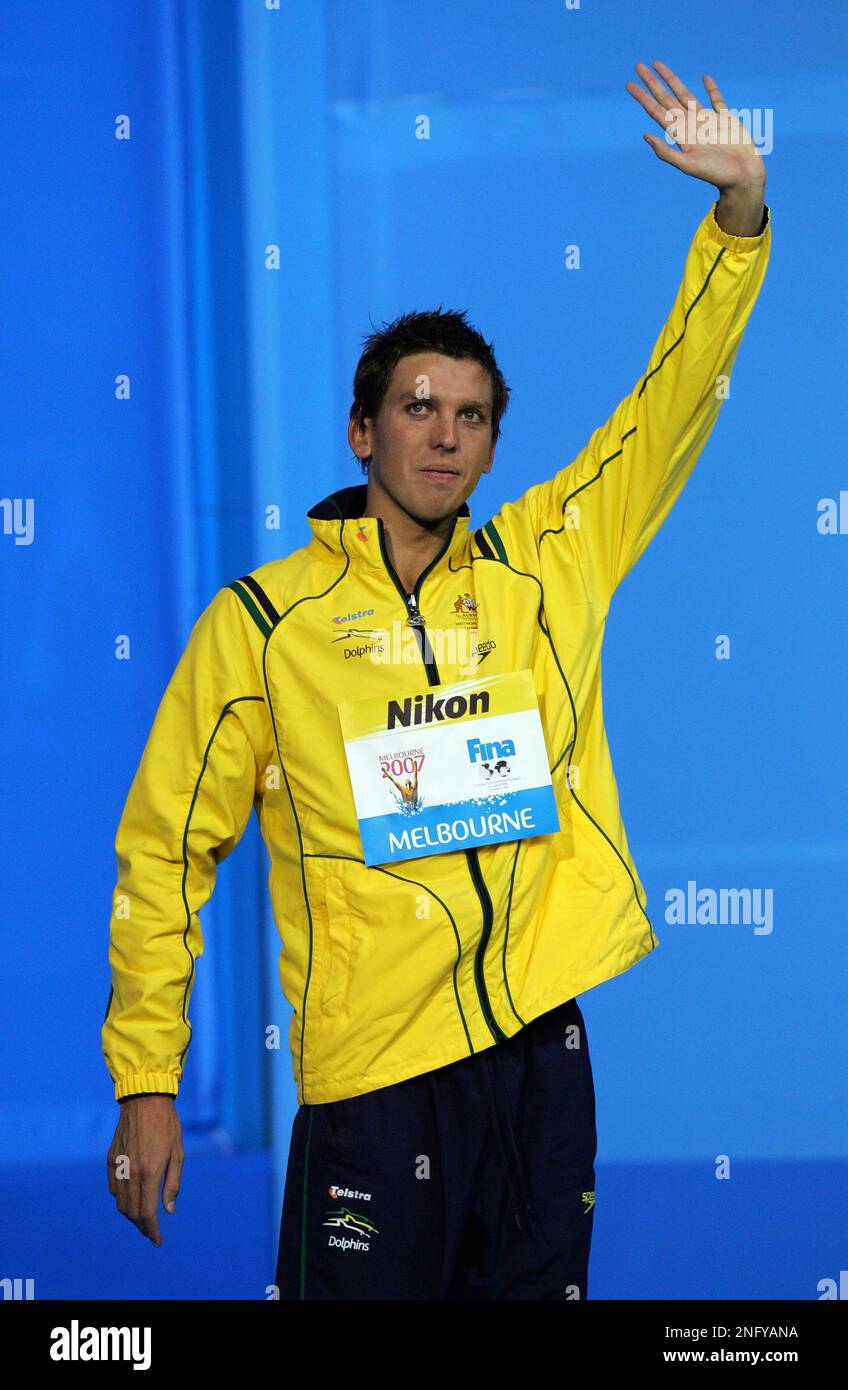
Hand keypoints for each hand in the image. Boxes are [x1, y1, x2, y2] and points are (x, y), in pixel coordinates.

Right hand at [107, 1095, 182, 1246]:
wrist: (144, 1100)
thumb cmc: (167, 1125)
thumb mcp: (178, 1153)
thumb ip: (172, 1183)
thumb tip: (169, 1210)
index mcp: (149, 1173)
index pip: (148, 1213)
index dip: (152, 1231)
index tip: (157, 1241)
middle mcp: (131, 1173)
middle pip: (132, 1213)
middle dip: (142, 1227)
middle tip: (152, 1232)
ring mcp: (118, 1167)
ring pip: (121, 1203)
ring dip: (131, 1215)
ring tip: (143, 1217)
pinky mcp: (110, 1160)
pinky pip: (113, 1188)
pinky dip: (122, 1199)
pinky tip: (132, 1198)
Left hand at [626, 61, 765, 193]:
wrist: (743, 177)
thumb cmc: (716, 174)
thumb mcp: (688, 165)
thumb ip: (667, 152)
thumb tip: (645, 136)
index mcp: (681, 135)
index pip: (657, 112)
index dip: (643, 97)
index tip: (629, 84)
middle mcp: (691, 125)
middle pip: (666, 98)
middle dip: (652, 83)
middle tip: (638, 66)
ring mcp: (708, 121)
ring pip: (685, 94)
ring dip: (672, 80)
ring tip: (658, 65)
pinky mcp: (726, 119)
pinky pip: (716, 99)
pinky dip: (711, 88)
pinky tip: (704, 77)